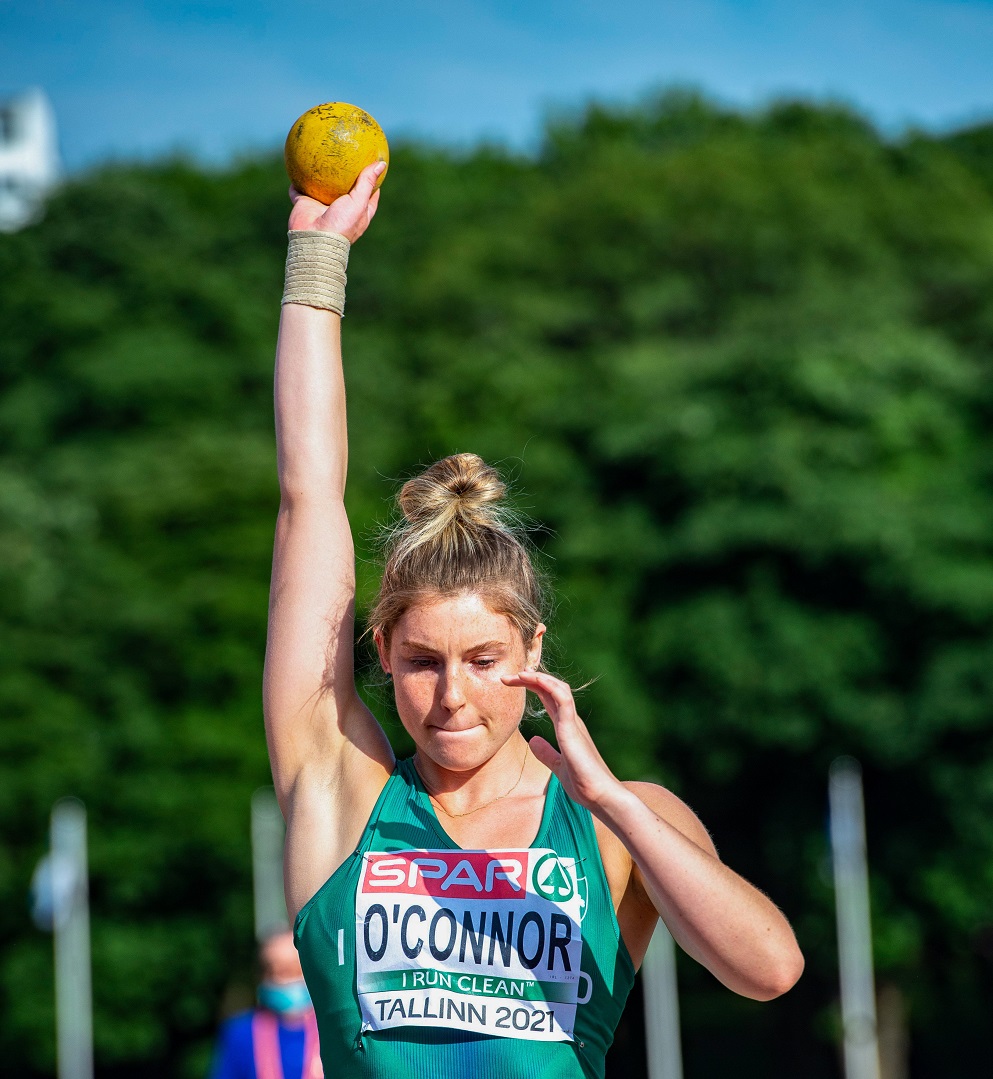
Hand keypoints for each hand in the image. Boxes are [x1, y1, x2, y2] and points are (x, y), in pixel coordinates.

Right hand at [287, 160, 384, 241]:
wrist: (313, 239)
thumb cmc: (341, 224)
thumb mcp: (359, 202)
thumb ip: (367, 183)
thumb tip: (381, 163)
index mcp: (356, 212)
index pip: (369, 195)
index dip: (373, 181)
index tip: (375, 165)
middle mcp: (339, 209)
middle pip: (344, 188)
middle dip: (346, 174)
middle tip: (348, 155)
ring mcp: (321, 206)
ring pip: (320, 186)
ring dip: (320, 174)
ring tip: (322, 155)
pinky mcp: (304, 203)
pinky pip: (299, 188)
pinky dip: (297, 179)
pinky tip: (297, 163)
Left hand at [501, 670, 622, 812]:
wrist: (601, 796)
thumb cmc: (584, 783)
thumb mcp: (558, 766)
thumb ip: (546, 753)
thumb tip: (533, 741)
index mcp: (567, 727)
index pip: (548, 698)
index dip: (531, 687)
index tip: (511, 683)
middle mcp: (571, 720)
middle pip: (551, 689)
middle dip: (529, 679)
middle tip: (506, 677)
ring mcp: (573, 723)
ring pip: (558, 689)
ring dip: (538, 678)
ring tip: (518, 674)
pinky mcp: (574, 729)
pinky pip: (563, 699)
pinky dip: (549, 686)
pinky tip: (535, 680)